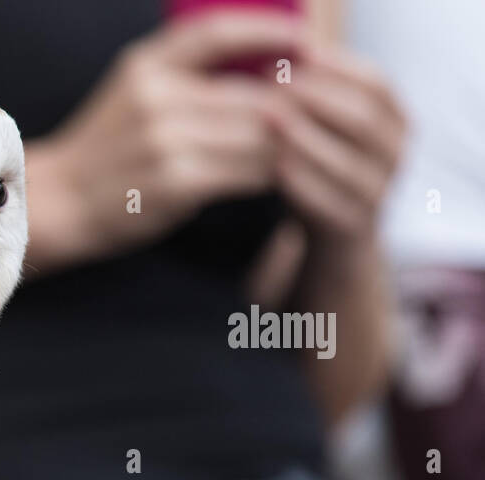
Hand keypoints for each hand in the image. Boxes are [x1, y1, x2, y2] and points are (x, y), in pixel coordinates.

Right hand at [26, 10, 302, 270]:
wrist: (56, 204)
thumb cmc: (104, 153)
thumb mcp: (132, 94)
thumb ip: (184, 75)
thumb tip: (264, 68)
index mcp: (146, 66)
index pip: (219, 32)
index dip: (269, 31)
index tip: (304, 43)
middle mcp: (156, 96)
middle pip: (252, 93)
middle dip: (291, 105)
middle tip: (320, 116)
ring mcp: (166, 140)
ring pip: (255, 134)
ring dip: (285, 145)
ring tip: (304, 151)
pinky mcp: (177, 181)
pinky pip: (244, 172)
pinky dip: (267, 174)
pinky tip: (277, 179)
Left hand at [268, 43, 406, 246]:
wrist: (334, 240)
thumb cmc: (321, 171)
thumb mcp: (326, 131)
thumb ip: (315, 101)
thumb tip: (278, 61)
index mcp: (397, 122)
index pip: (377, 84)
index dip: (339, 67)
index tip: (299, 54)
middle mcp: (396, 155)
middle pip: (363, 117)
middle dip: (316, 96)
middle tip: (274, 84)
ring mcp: (380, 193)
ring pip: (347, 161)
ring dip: (305, 136)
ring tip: (268, 117)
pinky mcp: (354, 226)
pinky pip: (330, 202)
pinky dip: (302, 182)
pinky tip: (274, 165)